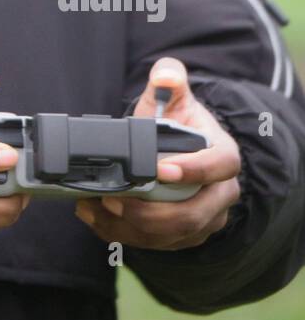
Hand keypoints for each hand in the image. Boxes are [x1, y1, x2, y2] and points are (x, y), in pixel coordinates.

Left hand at [74, 57, 241, 249]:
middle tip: (113, 197)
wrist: (180, 149)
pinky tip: (96, 218)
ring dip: (131, 226)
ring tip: (96, 207)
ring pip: (172, 235)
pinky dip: (123, 233)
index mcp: (224, 156)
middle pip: (193, 215)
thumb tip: (165, 75)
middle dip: (150, 211)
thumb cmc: (178, 122)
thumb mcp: (173, 97)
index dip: (193, 170)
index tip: (160, 170)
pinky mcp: (183, 236)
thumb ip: (169, 79)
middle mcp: (220, 194)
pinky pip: (156, 244)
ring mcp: (204, 219)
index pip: (218, 166)